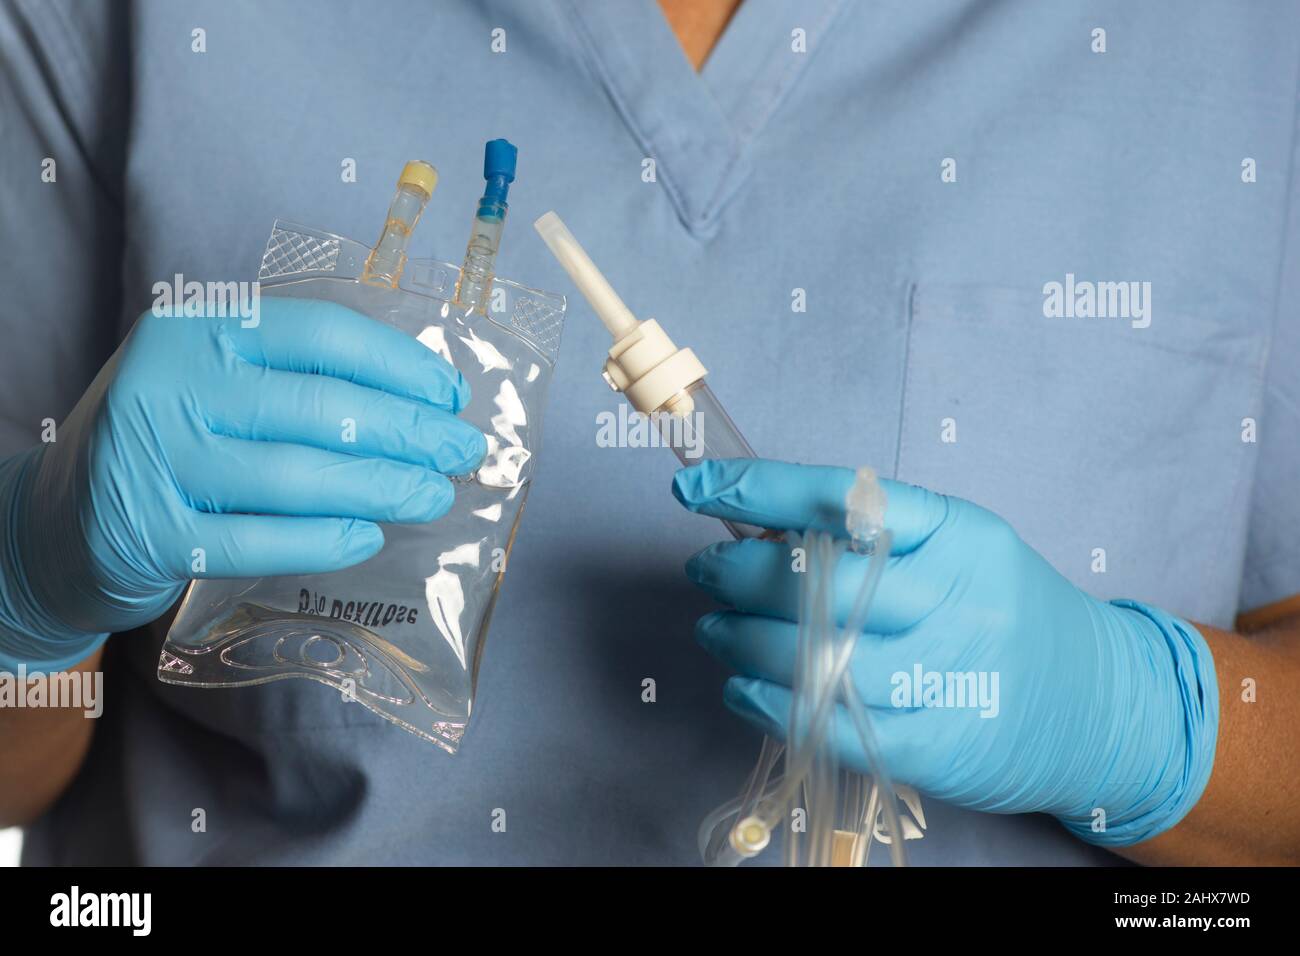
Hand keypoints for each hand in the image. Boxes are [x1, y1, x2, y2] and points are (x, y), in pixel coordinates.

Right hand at [0, 297, 485, 669]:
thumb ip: (301, 377)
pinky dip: (324, 540)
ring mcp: (155, 458)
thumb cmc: (172, 438)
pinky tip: (367, 536)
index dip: (400, 366)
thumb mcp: (219, 380)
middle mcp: (171, 382)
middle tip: (463, 453)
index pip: (322, 334)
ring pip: (297, 475)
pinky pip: (261, 539)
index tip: (451, 397)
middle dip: (409, 432)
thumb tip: (426, 401)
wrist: (61, 516)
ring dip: (381, 487)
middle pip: (321, 406)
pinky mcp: (152, 533)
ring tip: (432, 496)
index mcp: (199, 327)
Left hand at [674, 458, 1217, 845]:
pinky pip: (830, 723)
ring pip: (816, 655)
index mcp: (959, 533)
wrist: (1101, 706)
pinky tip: (742, 688)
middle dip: (741, 572)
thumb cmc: (1006, 614)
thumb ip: (876, 538)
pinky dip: (768, 705)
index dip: (761, 489)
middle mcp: (956, 598)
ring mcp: (947, 675)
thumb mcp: (961, 549)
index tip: (699, 487)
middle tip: (707, 569)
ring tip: (715, 628)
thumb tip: (761, 528)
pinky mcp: (935, 745)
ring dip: (743, 640)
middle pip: (822, 579)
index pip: (846, 497)